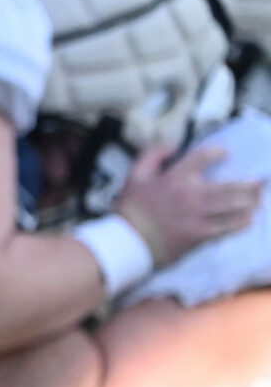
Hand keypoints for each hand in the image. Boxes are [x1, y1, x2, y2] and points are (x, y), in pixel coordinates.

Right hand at [114, 143, 264, 267]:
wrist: (129, 241)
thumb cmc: (132, 208)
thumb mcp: (134, 175)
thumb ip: (152, 155)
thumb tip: (173, 145)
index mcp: (175, 177)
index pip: (203, 157)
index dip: (218, 153)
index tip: (225, 155)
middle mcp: (191, 195)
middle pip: (229, 186)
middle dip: (249, 184)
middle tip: (259, 182)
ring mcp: (198, 216)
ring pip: (233, 207)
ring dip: (250, 202)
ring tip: (259, 198)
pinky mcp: (201, 235)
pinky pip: (227, 228)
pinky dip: (241, 224)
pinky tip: (249, 220)